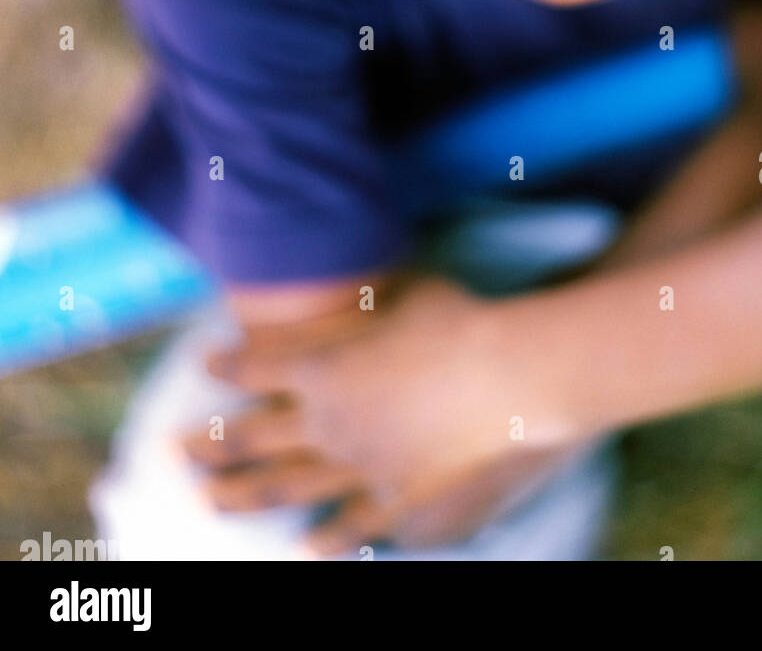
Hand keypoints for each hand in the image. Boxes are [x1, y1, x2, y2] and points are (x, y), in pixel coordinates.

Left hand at [181, 276, 568, 545]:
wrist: (512, 376)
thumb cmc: (460, 319)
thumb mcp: (402, 292)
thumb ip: (360, 298)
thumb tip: (340, 286)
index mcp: (323, 367)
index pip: (257, 365)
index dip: (229, 364)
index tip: (207, 363)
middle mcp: (328, 422)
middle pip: (254, 437)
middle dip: (211, 443)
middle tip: (175, 451)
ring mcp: (360, 467)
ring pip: (287, 487)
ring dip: (244, 495)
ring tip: (212, 503)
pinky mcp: (398, 500)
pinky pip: (352, 522)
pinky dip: (326, 538)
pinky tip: (306, 550)